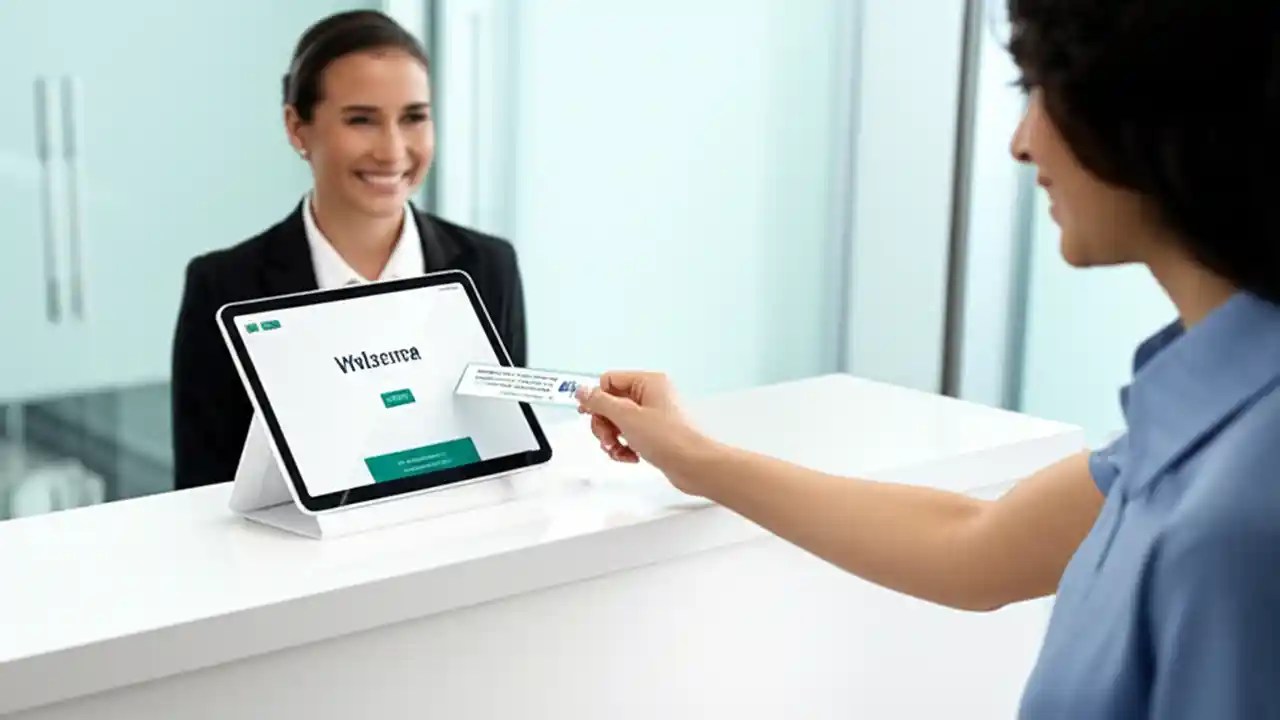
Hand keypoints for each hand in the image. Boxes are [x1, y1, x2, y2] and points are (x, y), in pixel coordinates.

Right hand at [575, 371, 709, 490]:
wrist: (694, 466)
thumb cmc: (669, 439)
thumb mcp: (627, 417)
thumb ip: (600, 402)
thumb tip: (582, 390)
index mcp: (648, 382)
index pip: (609, 380)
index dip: (597, 399)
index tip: (590, 415)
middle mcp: (651, 395)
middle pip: (611, 403)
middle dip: (604, 424)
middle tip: (608, 438)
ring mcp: (653, 415)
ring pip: (618, 422)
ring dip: (612, 438)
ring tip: (618, 450)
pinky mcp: (654, 434)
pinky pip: (628, 436)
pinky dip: (624, 447)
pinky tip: (630, 457)